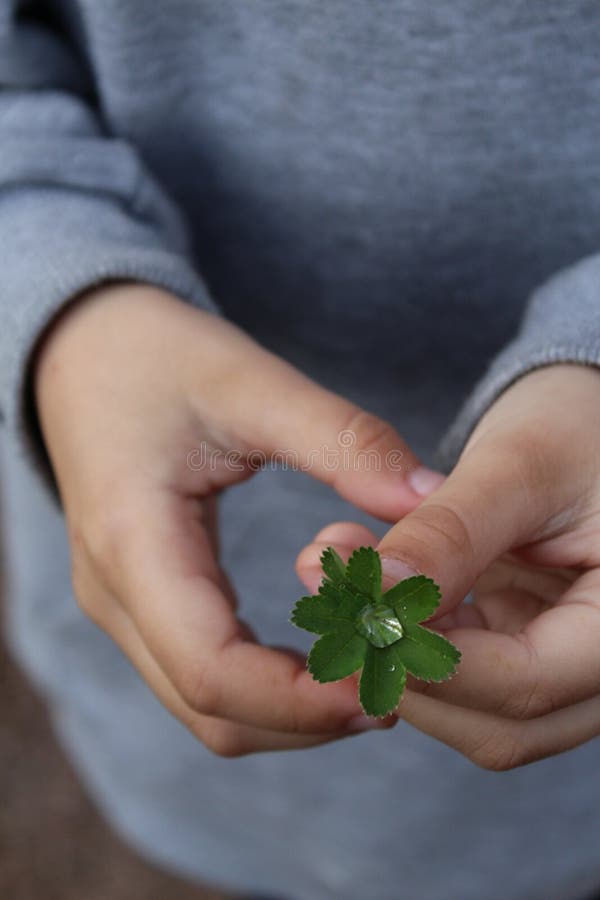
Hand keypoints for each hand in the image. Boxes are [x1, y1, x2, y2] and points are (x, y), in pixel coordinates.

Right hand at [34, 283, 441, 754]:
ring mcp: (124, 606)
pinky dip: (272, 686)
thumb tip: (430, 498)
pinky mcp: (144, 602)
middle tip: (399, 678)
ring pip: (208, 708)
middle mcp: (117, 594)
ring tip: (377, 667)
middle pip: (212, 711)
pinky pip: (204, 676)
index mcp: (133, 541)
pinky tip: (330, 649)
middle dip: (311, 717)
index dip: (303, 699)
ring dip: (295, 711)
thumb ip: (341, 439)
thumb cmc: (156, 356)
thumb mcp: (249, 381)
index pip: (210, 670)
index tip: (387, 680)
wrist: (86, 352)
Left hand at [297, 364, 599, 768]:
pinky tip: (371, 588)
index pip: (527, 683)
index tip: (354, 615)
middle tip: (331, 602)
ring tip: (340, 581)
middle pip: (502, 726)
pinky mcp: (531, 651)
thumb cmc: (578, 428)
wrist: (588, 426)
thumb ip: (451, 534)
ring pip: (476, 716)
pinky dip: (411, 643)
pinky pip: (466, 678)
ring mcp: (570, 667)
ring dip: (398, 661)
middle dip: (405, 672)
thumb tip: (373, 600)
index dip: (430, 661)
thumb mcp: (519, 467)